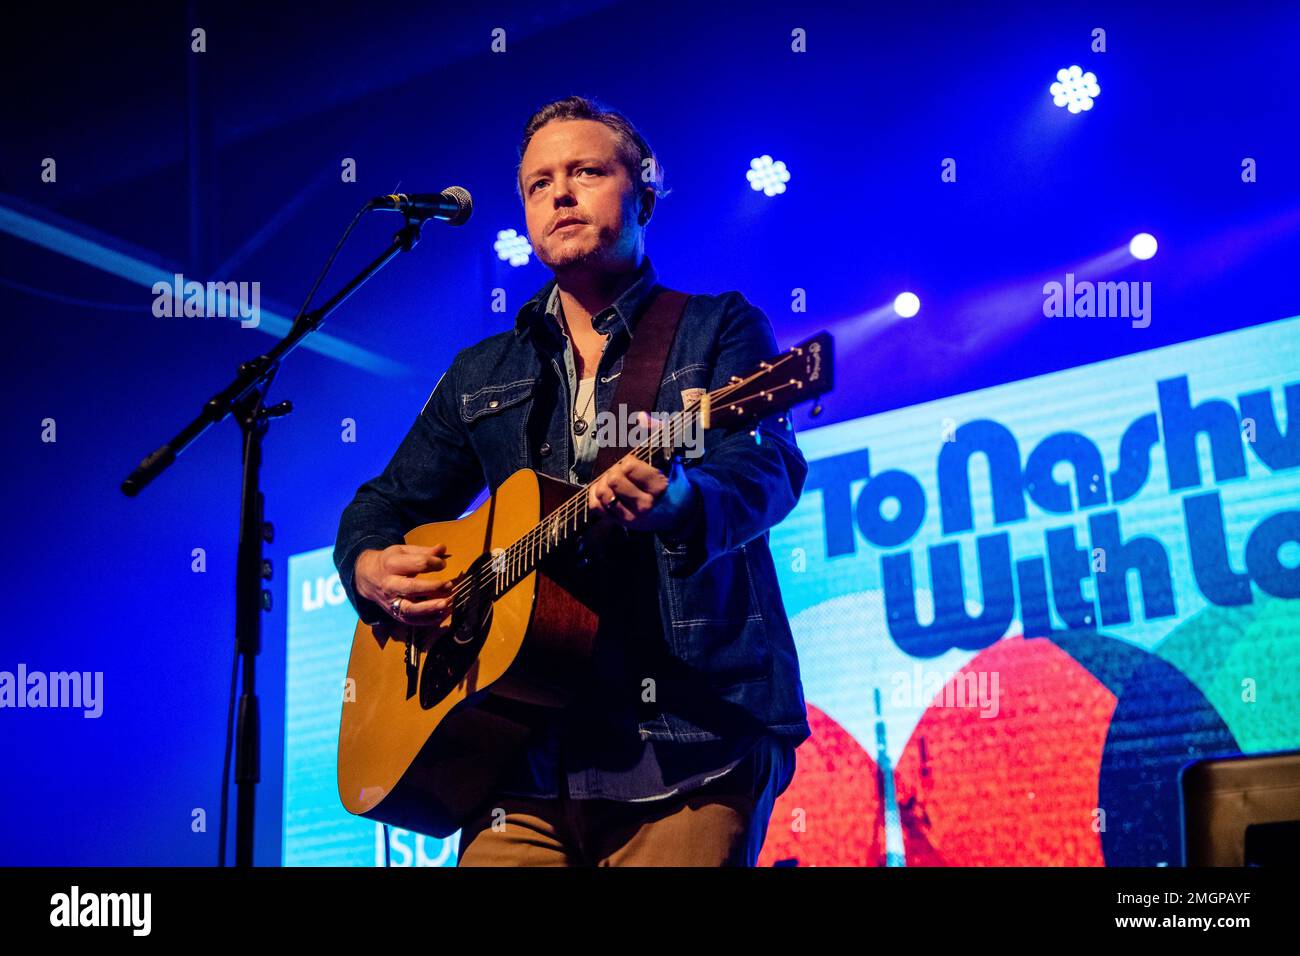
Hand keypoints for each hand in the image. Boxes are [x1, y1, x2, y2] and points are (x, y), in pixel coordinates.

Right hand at [354, 543, 453, 626]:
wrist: (367, 577)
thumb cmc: (390, 562)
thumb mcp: (403, 551)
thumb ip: (424, 551)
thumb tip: (443, 548)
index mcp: (392, 565)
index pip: (417, 564)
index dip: (433, 563)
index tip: (443, 564)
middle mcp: (390, 584)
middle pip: (411, 588)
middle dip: (432, 587)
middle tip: (449, 585)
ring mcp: (391, 601)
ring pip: (410, 608)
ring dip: (431, 607)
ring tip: (448, 603)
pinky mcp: (394, 613)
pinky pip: (411, 621)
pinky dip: (428, 620)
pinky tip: (442, 614)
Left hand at [587, 413, 698, 533]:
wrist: (680, 513)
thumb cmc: (674, 481)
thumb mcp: (672, 456)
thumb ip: (658, 433)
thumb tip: (642, 417)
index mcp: (659, 486)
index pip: (629, 467)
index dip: (627, 461)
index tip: (633, 464)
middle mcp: (646, 504)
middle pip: (613, 480)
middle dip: (614, 471)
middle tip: (622, 472)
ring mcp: (633, 516)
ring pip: (603, 493)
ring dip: (603, 483)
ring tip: (613, 481)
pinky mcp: (622, 523)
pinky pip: (597, 507)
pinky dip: (596, 496)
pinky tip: (606, 490)